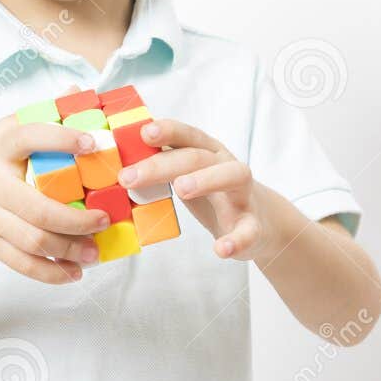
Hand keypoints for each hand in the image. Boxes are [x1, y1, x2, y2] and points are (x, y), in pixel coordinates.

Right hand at [0, 115, 111, 284]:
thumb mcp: (2, 135)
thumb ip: (38, 117)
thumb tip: (75, 92)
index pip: (29, 137)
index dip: (60, 139)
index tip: (92, 143)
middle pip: (36, 207)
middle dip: (75, 219)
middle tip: (103, 220)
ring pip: (32, 240)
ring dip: (68, 250)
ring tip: (94, 251)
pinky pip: (21, 264)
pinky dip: (49, 273)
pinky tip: (73, 273)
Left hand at [119, 118, 269, 260]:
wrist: (262, 222)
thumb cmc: (215, 194)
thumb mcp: (190, 174)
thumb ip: (162, 166)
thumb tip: (118, 164)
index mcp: (207, 152)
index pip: (187, 135)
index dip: (167, 131)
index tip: (143, 132)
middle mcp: (226, 165)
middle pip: (197, 156)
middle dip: (163, 164)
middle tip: (129, 178)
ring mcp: (243, 194)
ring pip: (233, 176)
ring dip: (207, 180)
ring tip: (182, 189)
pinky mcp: (254, 224)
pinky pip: (249, 230)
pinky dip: (237, 239)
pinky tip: (221, 249)